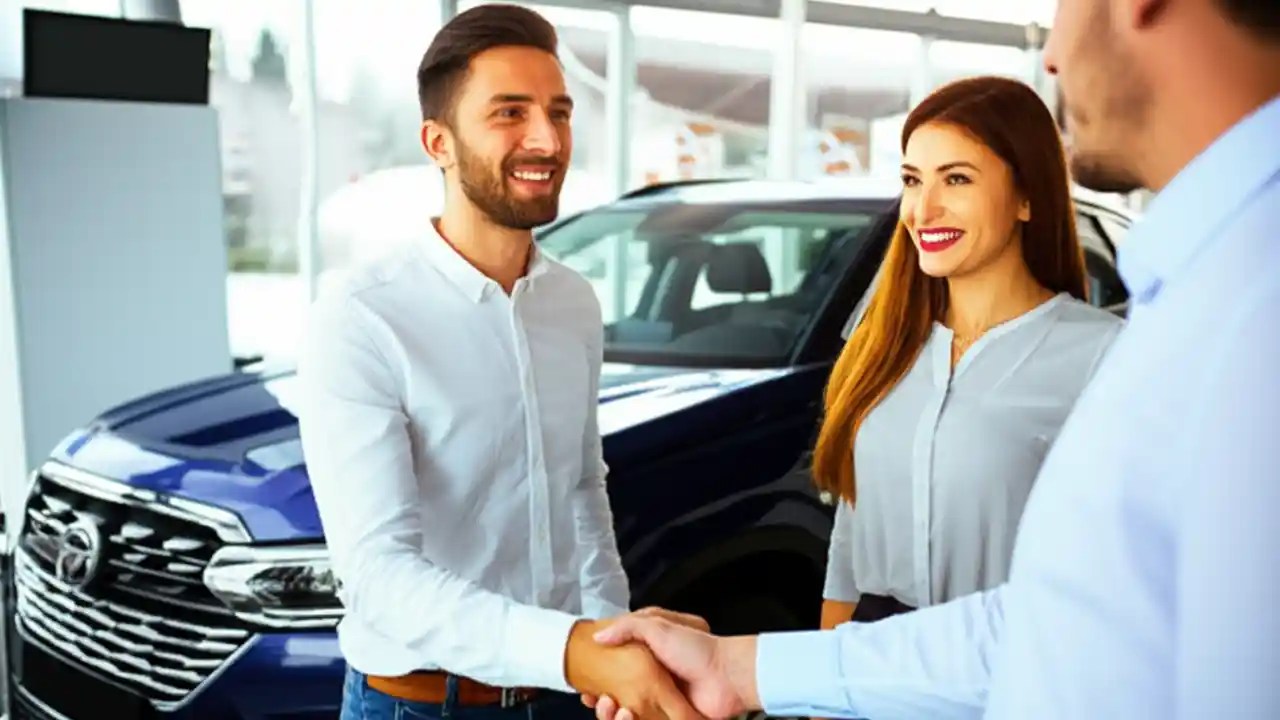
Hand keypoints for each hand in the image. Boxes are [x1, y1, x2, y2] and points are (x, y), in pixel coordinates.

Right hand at [565, 619, 703, 719]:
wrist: (727, 675)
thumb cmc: (697, 649)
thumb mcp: (658, 627)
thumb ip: (627, 628)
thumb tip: (598, 637)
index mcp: (646, 660)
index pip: (614, 674)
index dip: (597, 683)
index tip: (586, 690)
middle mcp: (651, 683)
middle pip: (617, 700)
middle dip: (603, 705)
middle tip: (599, 702)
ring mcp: (660, 704)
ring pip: (628, 716)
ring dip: (615, 717)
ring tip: (616, 710)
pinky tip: (626, 717)